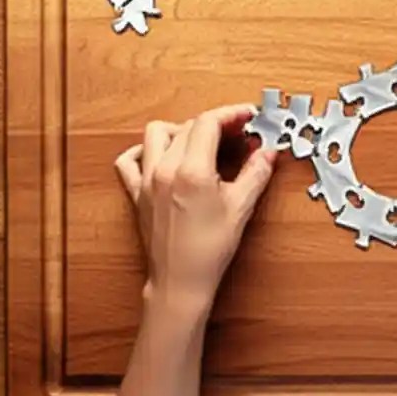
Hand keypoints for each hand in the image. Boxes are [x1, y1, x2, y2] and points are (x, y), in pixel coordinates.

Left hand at [114, 105, 276, 316]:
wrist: (180, 282)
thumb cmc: (208, 252)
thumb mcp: (240, 209)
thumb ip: (255, 174)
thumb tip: (267, 153)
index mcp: (191, 171)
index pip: (209, 122)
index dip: (231, 114)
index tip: (246, 117)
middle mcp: (164, 170)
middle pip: (187, 125)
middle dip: (214, 123)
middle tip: (236, 133)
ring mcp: (147, 181)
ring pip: (157, 134)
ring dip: (181, 130)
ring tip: (201, 143)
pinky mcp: (137, 193)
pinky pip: (129, 160)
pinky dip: (145, 151)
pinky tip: (163, 156)